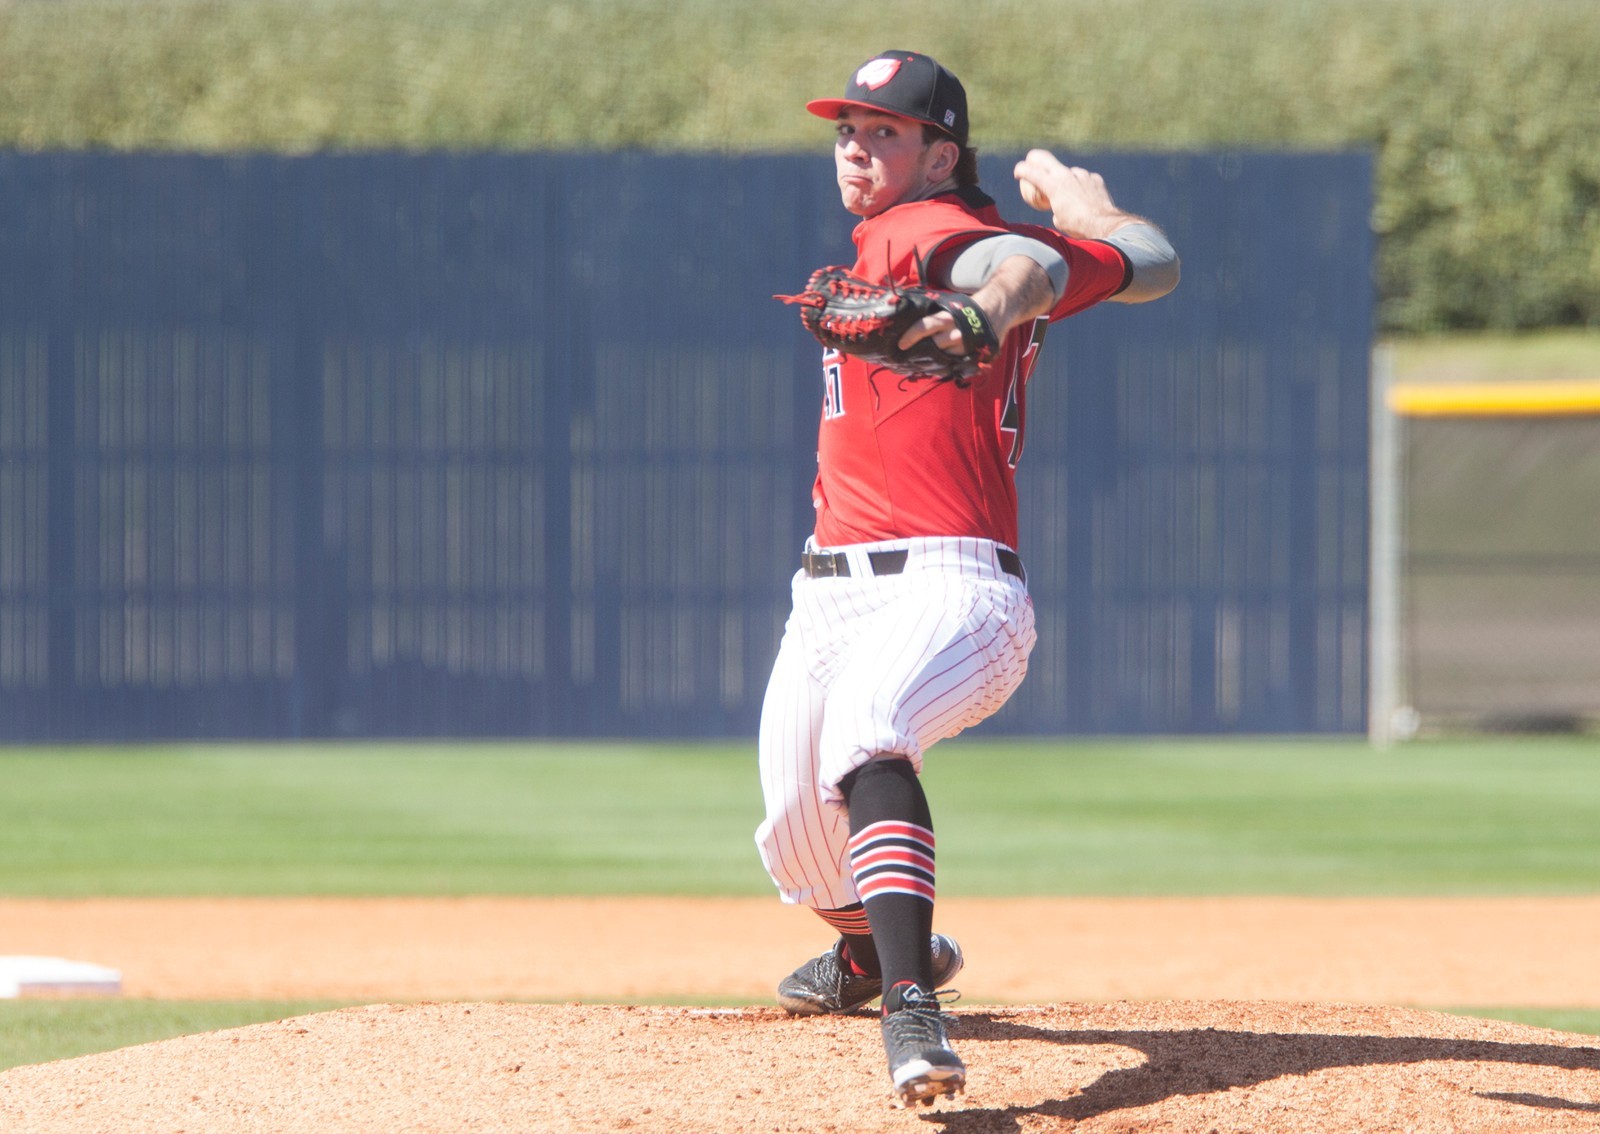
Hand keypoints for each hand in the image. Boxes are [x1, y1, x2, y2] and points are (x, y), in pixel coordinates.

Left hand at [898, 254, 1054, 353]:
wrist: (999, 310)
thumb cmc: (968, 307)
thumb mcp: (950, 305)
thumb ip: (933, 313)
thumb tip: (907, 312)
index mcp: (949, 318)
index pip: (926, 327)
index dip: (911, 335)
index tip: (900, 344)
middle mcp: (957, 334)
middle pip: (934, 347)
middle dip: (920, 353)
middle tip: (908, 357)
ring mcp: (966, 348)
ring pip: (943, 359)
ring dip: (930, 362)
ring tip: (918, 364)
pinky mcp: (973, 357)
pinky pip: (954, 366)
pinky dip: (943, 367)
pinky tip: (934, 367)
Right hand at [1013, 149, 1132, 239]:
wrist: (1103, 224)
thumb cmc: (1077, 226)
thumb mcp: (1058, 219)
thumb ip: (1055, 206)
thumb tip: (1056, 205)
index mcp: (1053, 186)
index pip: (1031, 172)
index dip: (1021, 170)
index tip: (1018, 173)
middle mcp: (1066, 175)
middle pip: (1045, 159)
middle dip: (1034, 159)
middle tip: (1031, 162)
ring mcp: (1081, 174)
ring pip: (1068, 173)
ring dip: (1065, 180)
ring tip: (1070, 197)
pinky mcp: (1094, 178)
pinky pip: (1083, 179)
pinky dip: (1081, 186)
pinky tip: (1085, 198)